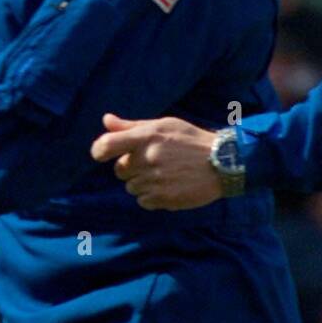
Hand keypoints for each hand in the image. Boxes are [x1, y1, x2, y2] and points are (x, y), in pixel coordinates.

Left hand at [90, 114, 222, 209]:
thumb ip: (131, 126)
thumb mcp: (164, 125)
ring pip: (131, 187)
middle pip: (119, 171)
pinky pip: (143, 201)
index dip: (99, 150)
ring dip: (142, 182)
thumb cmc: (190, 140)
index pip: (106, 145)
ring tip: (164, 173)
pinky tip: (168, 185)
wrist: (222, 162)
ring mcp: (155, 181)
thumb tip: (105, 120)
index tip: (102, 154)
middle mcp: (148, 159)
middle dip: (131, 167)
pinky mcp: (164, 199)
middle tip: (152, 161)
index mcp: (146, 137)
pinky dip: (151, 196)